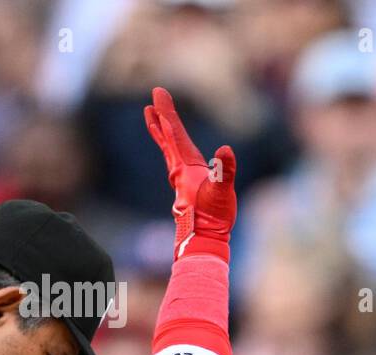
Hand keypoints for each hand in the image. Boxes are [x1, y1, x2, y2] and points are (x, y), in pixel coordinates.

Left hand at [144, 86, 236, 260]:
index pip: (174, 134)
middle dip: (160, 120)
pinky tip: (174, 153)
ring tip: (154, 120)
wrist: (205, 240)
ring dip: (161, 134)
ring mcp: (182, 181)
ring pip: (168, 151)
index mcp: (186, 168)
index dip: (167, 113)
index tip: (157, 94)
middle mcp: (180, 172)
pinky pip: (175, 162)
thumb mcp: (223, 193)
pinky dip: (171, 151)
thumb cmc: (215, 217)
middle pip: (166, 140)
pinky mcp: (187, 189)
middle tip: (150, 103)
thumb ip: (225, 172)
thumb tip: (225, 150)